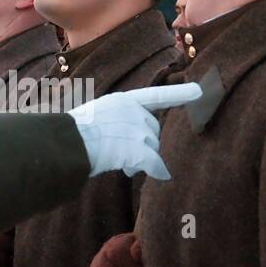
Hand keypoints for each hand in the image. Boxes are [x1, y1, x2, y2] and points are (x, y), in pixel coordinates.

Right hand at [66, 83, 202, 179]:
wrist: (66, 144)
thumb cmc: (71, 136)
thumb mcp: (94, 118)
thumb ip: (114, 126)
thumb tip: (128, 151)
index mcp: (121, 101)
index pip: (155, 96)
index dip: (178, 94)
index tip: (199, 91)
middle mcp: (133, 111)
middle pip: (153, 131)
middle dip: (143, 145)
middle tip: (123, 158)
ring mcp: (137, 129)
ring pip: (153, 148)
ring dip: (141, 159)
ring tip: (120, 164)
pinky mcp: (138, 149)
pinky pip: (155, 163)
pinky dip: (158, 171)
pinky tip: (161, 176)